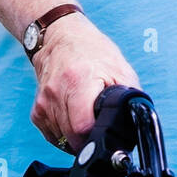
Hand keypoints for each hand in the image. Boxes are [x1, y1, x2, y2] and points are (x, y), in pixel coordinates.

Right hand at [28, 14, 141, 153]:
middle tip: (100, 125)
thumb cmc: (92, 51)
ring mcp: (44, 103)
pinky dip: (65, 133)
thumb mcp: (120, 68)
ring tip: (87, 116)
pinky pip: (53, 136)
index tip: (106, 132)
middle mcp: (57, 92)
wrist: (60, 37)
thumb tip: (139, 119)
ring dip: (76, 136)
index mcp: (79, 81)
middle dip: (89, 137)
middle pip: (72, 137)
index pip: (82, 127)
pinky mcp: (37, 111)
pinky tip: (74, 118)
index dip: (98, 135)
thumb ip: (130, 95)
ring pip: (62, 139)